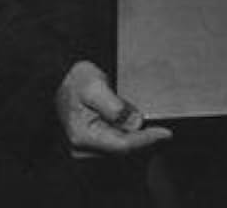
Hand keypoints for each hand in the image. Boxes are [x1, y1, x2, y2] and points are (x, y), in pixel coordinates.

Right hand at [55, 61, 171, 157]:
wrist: (61, 78)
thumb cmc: (76, 80)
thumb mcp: (95, 86)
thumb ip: (115, 106)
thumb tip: (135, 123)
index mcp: (83, 136)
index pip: (122, 145)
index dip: (145, 140)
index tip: (165, 133)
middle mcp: (84, 147)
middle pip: (122, 149)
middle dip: (143, 139)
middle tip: (162, 129)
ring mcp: (88, 146)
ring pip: (121, 146)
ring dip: (137, 136)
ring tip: (151, 125)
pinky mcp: (93, 141)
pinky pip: (116, 141)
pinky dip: (129, 134)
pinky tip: (137, 124)